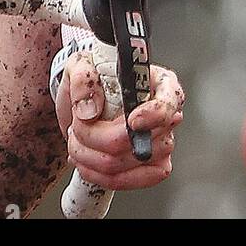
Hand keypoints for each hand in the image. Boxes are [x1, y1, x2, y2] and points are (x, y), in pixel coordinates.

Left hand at [54, 51, 182, 190]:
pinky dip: (100, 176)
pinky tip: (84, 162)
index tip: (131, 121)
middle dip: (96, 136)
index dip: (153, 115)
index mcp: (158, 83)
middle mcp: (165, 116)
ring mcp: (159, 144)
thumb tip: (89, 110)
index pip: (169, 102)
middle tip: (76, 125)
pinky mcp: (148, 168)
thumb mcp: (82, 63)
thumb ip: (83, 80)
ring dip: (92, 157)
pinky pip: (129, 182)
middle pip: (139, 139)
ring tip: (76, 142)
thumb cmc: (93, 75)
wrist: (84, 98)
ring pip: (128, 164)